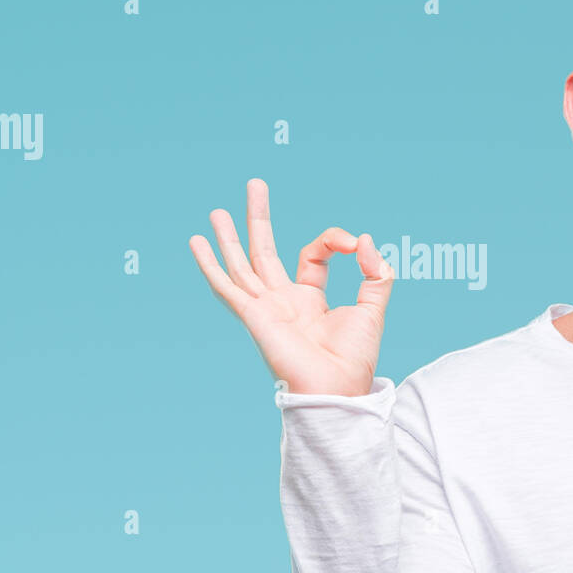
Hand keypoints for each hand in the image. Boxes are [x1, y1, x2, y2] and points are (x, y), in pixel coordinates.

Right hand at [188, 178, 394, 396]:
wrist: (338, 388)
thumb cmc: (354, 358)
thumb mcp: (373, 308)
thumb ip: (376, 274)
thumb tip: (366, 241)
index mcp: (309, 299)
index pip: (313, 254)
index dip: (333, 240)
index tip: (354, 245)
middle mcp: (282, 301)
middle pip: (265, 250)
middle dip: (259, 217)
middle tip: (255, 184)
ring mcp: (265, 308)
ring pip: (242, 264)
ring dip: (229, 236)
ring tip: (217, 210)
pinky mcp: (253, 316)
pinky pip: (226, 287)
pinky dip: (210, 265)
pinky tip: (196, 243)